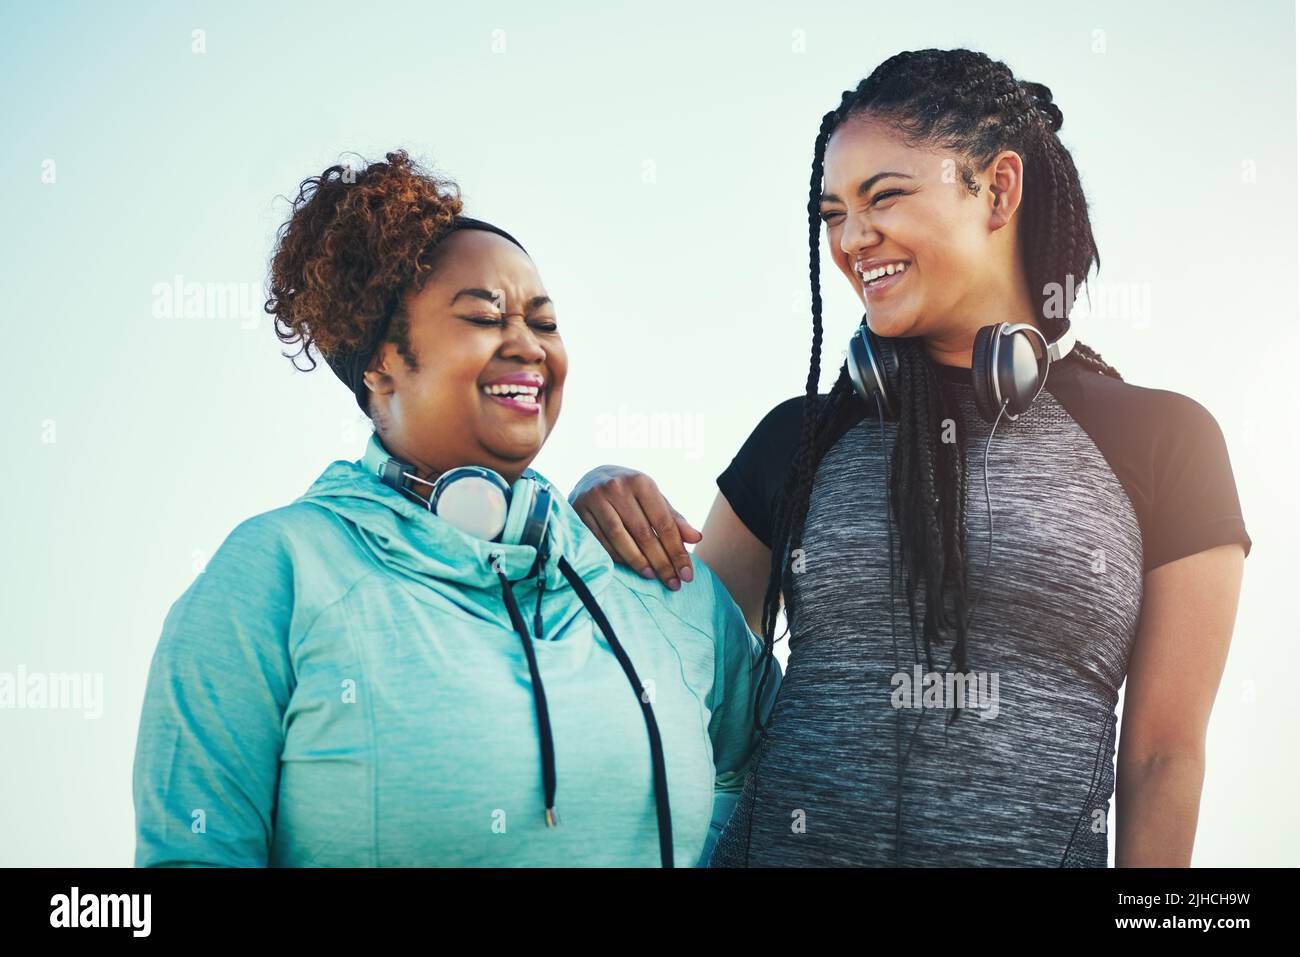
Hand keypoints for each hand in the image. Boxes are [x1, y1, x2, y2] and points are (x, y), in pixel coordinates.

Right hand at [569, 465, 701, 589]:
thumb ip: (674, 519)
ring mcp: (596, 498)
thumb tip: (696, 538)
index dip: (676, 550)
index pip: (663, 522)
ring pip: (619, 538)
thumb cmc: (630, 492)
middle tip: (673, 582)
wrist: (592, 476)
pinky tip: (630, 567)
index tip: (687, 573)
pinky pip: (600, 541)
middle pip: (643, 533)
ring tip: (652, 576)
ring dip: (637, 561)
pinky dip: (616, 557)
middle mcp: (618, 487)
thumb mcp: (653, 498)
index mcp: (641, 482)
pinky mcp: (579, 511)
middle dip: (661, 561)